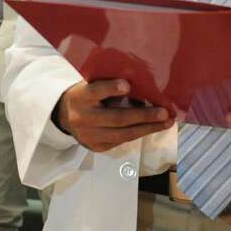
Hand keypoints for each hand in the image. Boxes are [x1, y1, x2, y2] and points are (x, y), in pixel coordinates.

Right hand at [56, 78, 172, 151]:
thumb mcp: (91, 83)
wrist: (64, 115)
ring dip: (148, 128)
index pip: (95, 91)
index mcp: (81, 96)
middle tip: (164, 112)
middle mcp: (83, 117)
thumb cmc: (86, 94)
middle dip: (143, 116)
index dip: (111, 88)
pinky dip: (139, 133)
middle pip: (116, 118)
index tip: (127, 85)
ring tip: (166, 122)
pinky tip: (153, 127)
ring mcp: (89, 135)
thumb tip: (140, 84)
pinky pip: (121, 141)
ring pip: (123, 134)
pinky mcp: (96, 147)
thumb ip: (108, 84)